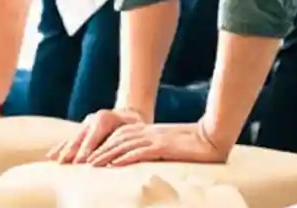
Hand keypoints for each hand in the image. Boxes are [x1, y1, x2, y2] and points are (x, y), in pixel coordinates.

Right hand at [47, 107, 145, 163]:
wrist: (129, 113)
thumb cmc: (135, 125)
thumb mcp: (134, 128)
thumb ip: (125, 139)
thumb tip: (121, 153)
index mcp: (105, 118)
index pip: (94, 137)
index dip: (87, 149)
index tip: (81, 161)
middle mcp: (92, 120)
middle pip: (80, 138)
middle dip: (72, 152)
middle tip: (64, 163)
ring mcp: (85, 125)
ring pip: (72, 139)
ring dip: (63, 151)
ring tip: (55, 161)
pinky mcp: (81, 130)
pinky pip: (68, 140)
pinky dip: (60, 148)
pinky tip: (50, 156)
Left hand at [84, 121, 228, 166]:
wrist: (213, 137)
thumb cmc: (194, 143)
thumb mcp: (170, 145)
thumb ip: (155, 148)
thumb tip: (144, 160)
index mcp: (149, 131)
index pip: (120, 136)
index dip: (103, 144)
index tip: (90, 154)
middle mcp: (149, 133)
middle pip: (117, 140)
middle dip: (99, 150)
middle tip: (83, 161)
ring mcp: (155, 138)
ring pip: (124, 146)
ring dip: (106, 155)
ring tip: (92, 164)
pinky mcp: (163, 147)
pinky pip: (139, 152)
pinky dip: (124, 158)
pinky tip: (113, 165)